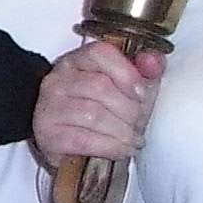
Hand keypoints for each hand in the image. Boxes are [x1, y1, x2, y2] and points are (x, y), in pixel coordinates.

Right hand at [32, 38, 160, 168]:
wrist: (68, 143)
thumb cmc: (100, 111)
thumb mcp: (124, 87)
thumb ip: (143, 70)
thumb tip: (153, 61)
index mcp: (76, 61)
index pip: (100, 53)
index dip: (127, 73)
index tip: (142, 93)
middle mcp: (57, 80)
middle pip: (100, 86)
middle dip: (129, 109)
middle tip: (139, 123)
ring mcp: (49, 107)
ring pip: (93, 114)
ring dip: (122, 130)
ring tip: (132, 138)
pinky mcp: (48, 134)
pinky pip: (84, 139)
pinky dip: (110, 146)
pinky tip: (121, 149)